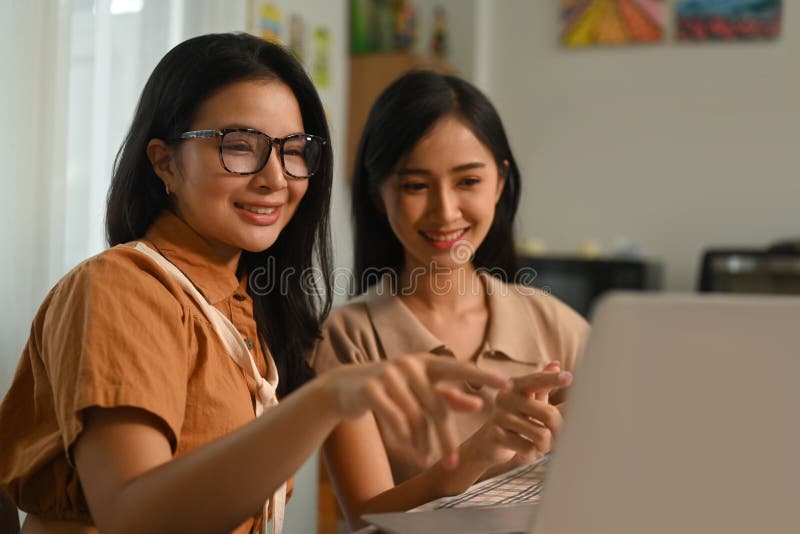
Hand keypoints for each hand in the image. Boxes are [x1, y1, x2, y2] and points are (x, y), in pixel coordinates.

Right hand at [322, 354, 510, 467]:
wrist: (347, 387)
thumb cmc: (392, 389)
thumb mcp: (420, 389)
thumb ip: (448, 396)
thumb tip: (479, 403)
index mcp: (427, 362)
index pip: (460, 368)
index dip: (483, 376)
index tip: (508, 384)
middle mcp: (410, 364)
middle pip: (436, 406)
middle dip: (446, 438)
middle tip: (454, 462)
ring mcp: (389, 374)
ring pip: (415, 417)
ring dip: (422, 444)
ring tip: (427, 460)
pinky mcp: (371, 387)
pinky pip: (394, 420)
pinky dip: (404, 440)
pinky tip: (412, 453)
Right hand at [463, 362, 571, 469]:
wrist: (487, 443)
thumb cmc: (514, 420)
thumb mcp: (529, 401)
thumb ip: (543, 385)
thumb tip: (556, 364)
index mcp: (515, 385)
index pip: (537, 380)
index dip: (553, 380)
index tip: (569, 378)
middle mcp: (506, 397)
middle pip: (548, 414)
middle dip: (558, 430)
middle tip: (556, 437)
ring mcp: (499, 416)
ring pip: (541, 435)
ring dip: (545, 445)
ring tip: (539, 444)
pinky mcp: (496, 435)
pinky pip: (528, 448)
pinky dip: (532, 454)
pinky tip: (525, 451)